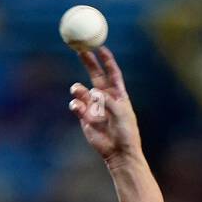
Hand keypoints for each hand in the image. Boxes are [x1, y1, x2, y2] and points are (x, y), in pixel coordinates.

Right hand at [68, 46, 141, 164]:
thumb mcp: (121, 114)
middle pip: (95, 75)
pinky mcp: (85, 118)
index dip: (107, 60)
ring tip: (78, 92)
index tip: (100, 47)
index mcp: (118, 95)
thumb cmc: (126, 134)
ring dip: (78, 88)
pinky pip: (76, 105)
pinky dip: (75, 104)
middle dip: (88, 62)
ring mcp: (94, 107)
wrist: (119, 154)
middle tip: (79, 50)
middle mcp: (105, 99)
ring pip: (81, 90)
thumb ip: (108, 101)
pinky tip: (78, 109)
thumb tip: (92, 92)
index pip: (112, 73)